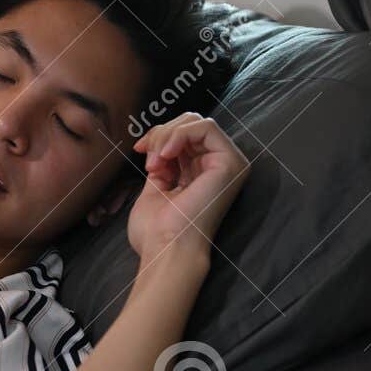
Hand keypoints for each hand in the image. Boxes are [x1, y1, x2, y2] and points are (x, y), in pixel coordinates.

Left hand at [127, 113, 250, 264]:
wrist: (166, 249)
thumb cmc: (157, 230)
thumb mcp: (155, 188)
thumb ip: (163, 164)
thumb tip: (158, 144)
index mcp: (202, 172)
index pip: (184, 135)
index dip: (158, 136)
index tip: (139, 150)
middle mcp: (219, 166)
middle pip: (190, 123)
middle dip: (161, 134)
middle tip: (148, 160)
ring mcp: (228, 164)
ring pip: (196, 122)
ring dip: (166, 136)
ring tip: (155, 163)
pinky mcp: (230, 163)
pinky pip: (206, 127)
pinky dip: (178, 135)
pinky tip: (165, 155)